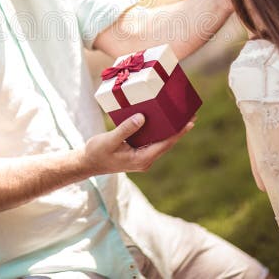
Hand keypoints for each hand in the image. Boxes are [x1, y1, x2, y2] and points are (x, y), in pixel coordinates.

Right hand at [80, 114, 194, 175]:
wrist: (87, 163)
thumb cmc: (97, 153)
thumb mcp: (110, 140)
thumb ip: (126, 129)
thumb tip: (142, 118)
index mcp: (141, 159)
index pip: (165, 144)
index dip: (178, 133)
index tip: (190, 123)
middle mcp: (145, 160)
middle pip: (166, 143)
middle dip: (179, 130)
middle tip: (192, 115)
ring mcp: (142, 157)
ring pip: (160, 142)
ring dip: (170, 130)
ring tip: (181, 116)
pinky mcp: (137, 152)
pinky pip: (151, 141)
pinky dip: (158, 131)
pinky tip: (162, 120)